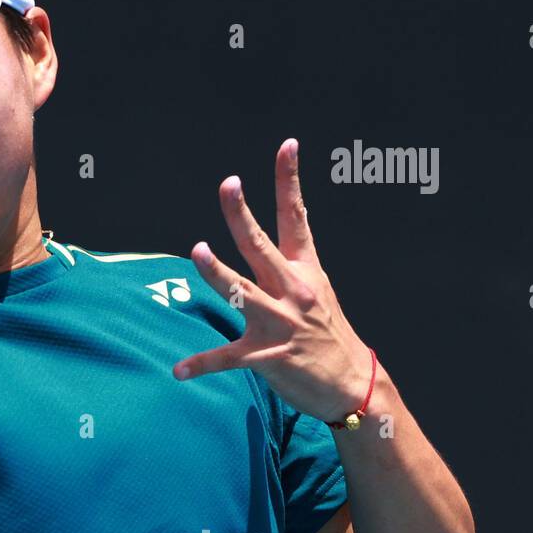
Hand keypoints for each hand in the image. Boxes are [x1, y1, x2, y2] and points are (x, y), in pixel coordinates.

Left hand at [172, 138, 371, 422]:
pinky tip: (178, 371)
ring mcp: (279, 322)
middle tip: (229, 184)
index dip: (288, 181)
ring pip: (241, 290)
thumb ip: (290, 265)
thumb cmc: (328, 336)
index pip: (295, 218)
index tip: (286, 145)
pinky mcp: (267, 355)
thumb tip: (274, 235)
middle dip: (242, 214)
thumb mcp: (317, 292)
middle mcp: (293, 291)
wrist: (354, 387)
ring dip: (217, 272)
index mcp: (305, 272)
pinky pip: (226, 358)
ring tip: (197, 252)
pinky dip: (200, 364)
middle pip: (260, 245)